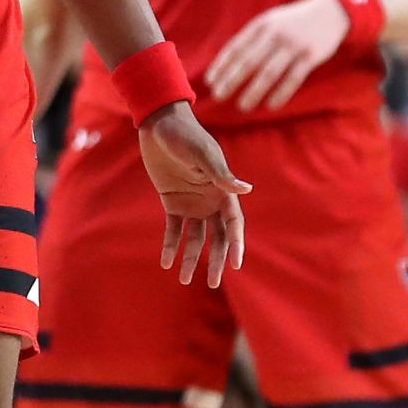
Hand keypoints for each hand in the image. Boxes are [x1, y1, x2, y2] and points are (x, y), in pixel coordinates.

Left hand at [139, 103, 249, 286]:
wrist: (160, 124)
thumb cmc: (186, 136)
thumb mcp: (203, 155)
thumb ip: (222, 175)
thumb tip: (247, 190)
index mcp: (223, 190)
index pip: (233, 224)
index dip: (235, 244)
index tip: (234, 264)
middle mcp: (211, 200)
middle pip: (216, 237)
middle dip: (215, 260)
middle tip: (212, 282)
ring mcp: (192, 203)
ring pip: (195, 238)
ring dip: (191, 258)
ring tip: (185, 280)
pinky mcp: (172, 202)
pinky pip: (173, 229)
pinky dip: (170, 245)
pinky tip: (166, 263)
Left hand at [203, 0, 349, 112]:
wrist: (330, 11)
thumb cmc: (293, 22)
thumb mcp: (270, 22)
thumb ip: (252, 39)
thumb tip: (226, 64)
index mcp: (261, 25)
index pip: (236, 47)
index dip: (222, 65)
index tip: (210, 82)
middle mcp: (275, 34)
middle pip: (249, 61)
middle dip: (232, 80)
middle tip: (219, 96)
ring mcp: (293, 45)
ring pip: (269, 73)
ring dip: (254, 91)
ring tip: (243, 106)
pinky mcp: (311, 56)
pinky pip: (293, 79)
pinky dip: (281, 94)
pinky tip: (270, 105)